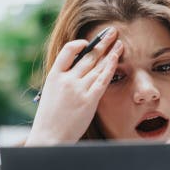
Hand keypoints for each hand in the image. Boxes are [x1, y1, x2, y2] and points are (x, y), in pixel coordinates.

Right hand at [26, 29, 121, 145]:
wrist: (49, 137)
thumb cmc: (50, 120)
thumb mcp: (51, 96)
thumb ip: (63, 84)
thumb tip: (76, 76)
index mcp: (54, 76)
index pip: (67, 53)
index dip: (78, 45)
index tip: (88, 42)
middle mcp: (66, 79)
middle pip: (87, 57)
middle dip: (101, 43)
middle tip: (111, 32)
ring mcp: (78, 89)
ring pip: (97, 66)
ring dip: (110, 52)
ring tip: (119, 41)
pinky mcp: (89, 99)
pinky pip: (102, 79)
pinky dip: (110, 67)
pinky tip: (117, 58)